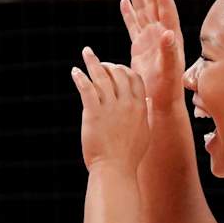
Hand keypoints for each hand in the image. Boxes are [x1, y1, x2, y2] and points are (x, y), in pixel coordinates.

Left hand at [72, 47, 149, 169]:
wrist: (115, 169)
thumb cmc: (129, 156)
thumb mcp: (145, 132)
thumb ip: (146, 114)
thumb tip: (148, 101)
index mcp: (140, 107)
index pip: (134, 79)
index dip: (124, 70)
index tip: (116, 68)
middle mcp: (127, 104)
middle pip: (119, 73)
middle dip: (109, 65)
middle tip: (99, 63)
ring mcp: (111, 107)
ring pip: (102, 77)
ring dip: (93, 62)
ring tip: (86, 53)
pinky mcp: (94, 113)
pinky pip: (87, 88)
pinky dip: (80, 77)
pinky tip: (75, 71)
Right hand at [120, 0, 184, 112]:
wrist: (162, 101)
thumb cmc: (168, 88)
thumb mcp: (170, 70)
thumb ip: (169, 51)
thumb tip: (168, 33)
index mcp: (170, 35)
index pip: (165, 7)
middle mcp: (162, 32)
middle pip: (155, 2)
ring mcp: (151, 38)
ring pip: (143, 9)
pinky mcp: (141, 46)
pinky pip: (134, 25)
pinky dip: (129, 12)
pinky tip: (125, 1)